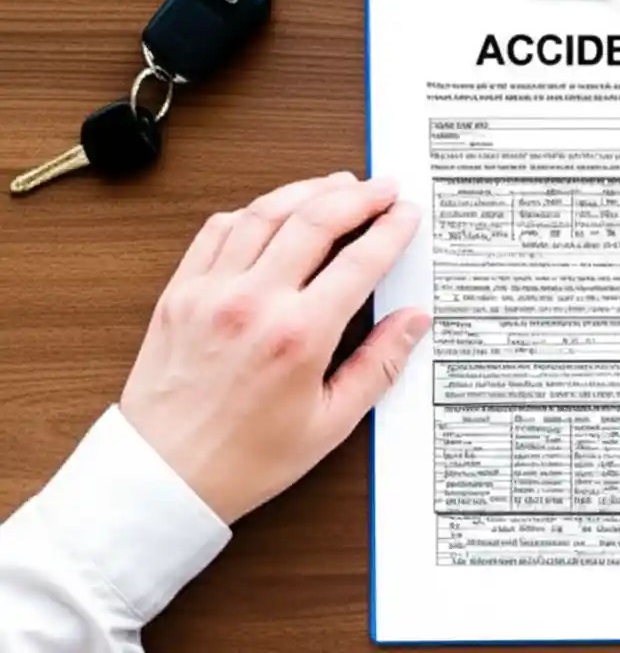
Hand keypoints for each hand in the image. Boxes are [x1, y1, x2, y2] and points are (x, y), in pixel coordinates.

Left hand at [119, 173, 430, 524]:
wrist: (164, 473)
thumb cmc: (243, 458)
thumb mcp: (330, 423)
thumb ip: (379, 365)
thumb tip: (414, 323)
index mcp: (299, 336)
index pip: (360, 260)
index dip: (391, 229)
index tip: (407, 215)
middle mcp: (254, 303)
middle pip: (315, 220)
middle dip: (357, 196)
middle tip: (381, 188)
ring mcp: (212, 291)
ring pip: (265, 212)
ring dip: (306, 191)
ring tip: (335, 186)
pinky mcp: (180, 292)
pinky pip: (217, 230)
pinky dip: (251, 211)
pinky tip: (271, 211)